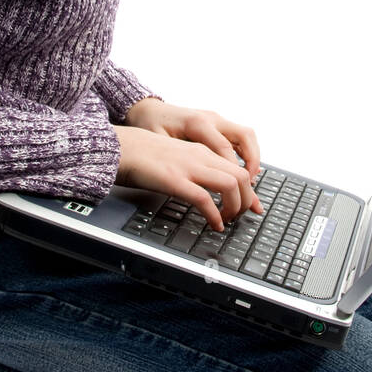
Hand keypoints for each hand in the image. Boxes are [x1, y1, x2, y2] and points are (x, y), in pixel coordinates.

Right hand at [113, 125, 262, 230]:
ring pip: (231, 184)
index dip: (249, 190)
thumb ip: (192, 169)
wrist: (119, 147)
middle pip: (242, 176)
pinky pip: (204, 199)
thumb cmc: (143, 155)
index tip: (252, 206)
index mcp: (201, 151)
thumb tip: (204, 188)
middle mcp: (200, 156)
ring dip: (235, 206)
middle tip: (239, 215)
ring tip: (228, 220)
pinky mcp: (174, 179)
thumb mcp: (176, 157)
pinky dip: (214, 214)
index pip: (237, 168)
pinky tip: (214, 224)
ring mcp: (188, 167)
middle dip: (247, 200)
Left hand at [124, 99, 261, 181]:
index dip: (233, 169)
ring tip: (250, 180)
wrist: (148, 109)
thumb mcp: (158, 142)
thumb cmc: (151, 125)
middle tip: (250, 184)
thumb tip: (190, 178)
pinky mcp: (218, 125)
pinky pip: (240, 138)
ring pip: (246, 135)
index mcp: (197, 122)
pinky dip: (246, 154)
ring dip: (253, 157)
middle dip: (252, 161)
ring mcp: (217, 120)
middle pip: (244, 136)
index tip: (234, 188)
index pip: (224, 146)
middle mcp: (211, 118)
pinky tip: (242, 171)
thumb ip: (176, 156)